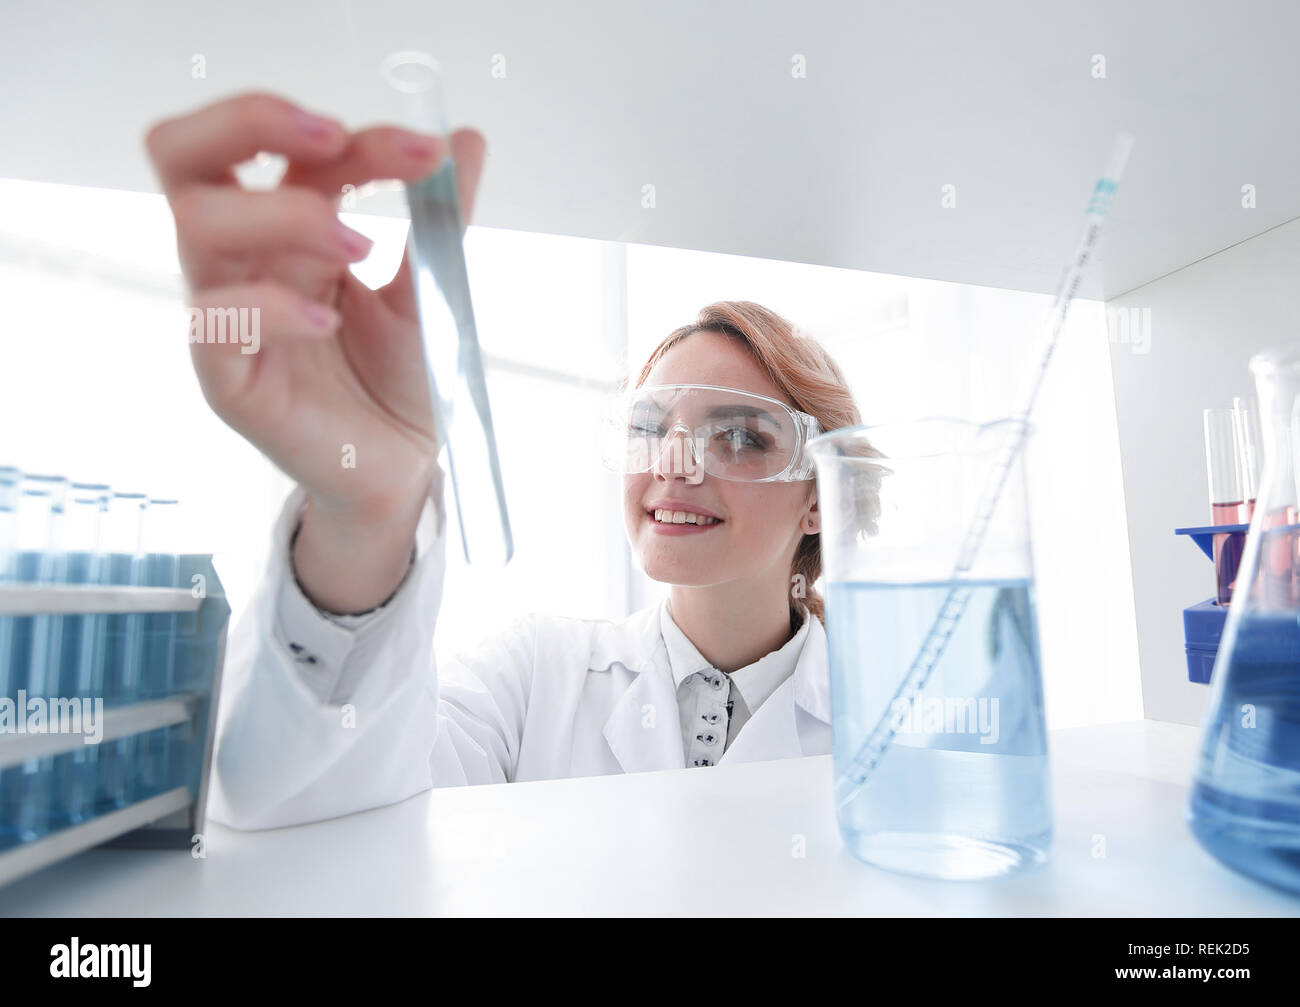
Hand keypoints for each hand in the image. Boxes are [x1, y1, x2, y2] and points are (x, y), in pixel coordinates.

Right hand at [145, 92, 486, 609]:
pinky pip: (217, 323)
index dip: (358, 136)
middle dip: (250, 120)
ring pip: (198, 225)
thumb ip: (442, 217)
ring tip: (358, 246)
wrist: (402, 465)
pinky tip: (328, 320)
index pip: (289, 148)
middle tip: (332, 137)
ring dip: (284, 216)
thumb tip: (467, 138)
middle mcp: (245, 260)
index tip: (430, 152)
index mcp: (287, 228)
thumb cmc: (400, 378)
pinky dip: (271, 306)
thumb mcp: (432, 288)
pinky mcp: (228, 378)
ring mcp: (228, 316)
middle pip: (184, 152)